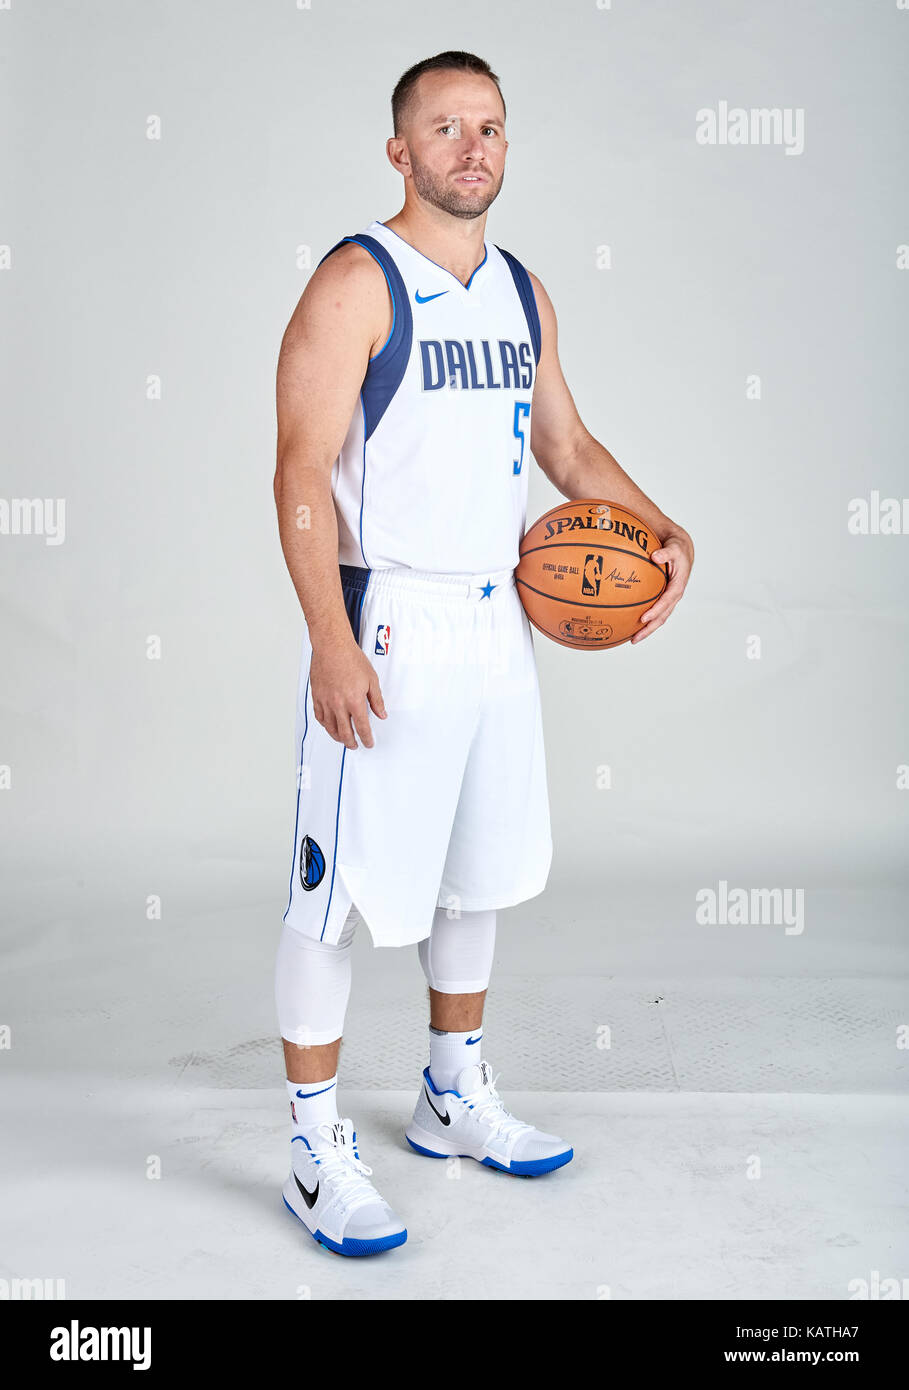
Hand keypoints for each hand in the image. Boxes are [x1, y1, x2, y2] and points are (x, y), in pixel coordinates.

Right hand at [310, 640, 386, 748]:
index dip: (366, 738)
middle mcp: (339, 704)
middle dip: (351, 742)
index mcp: (354, 701)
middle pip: (345, 732)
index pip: (362, 727)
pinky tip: (329, 726)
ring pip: (330, 727)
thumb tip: (381, 713)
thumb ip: (377, 700)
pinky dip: (325, 725)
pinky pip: (320, 716)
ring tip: (342, 739)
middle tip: (355, 745)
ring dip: (337, 736)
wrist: (332, 647)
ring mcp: (326, 701)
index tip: (368, 743)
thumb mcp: (371, 679)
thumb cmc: (350, 659)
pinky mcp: (317, 696)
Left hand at [632, 528, 693, 642]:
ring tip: (632, 639)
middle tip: (635, 638)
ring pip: (658, 618)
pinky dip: (644, 619)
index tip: (643, 618)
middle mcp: (673, 596)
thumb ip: (666, 552)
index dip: (656, 611)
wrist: (681, 550)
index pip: (666, 602)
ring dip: (647, 629)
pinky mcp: (663, 598)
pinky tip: (630, 623)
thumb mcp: (674, 548)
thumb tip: (655, 556)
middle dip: (649, 628)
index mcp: (678, 586)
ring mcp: (668, 599)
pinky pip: (654, 611)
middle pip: (662, 617)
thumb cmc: (677, 549)